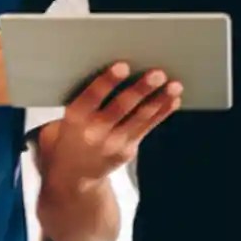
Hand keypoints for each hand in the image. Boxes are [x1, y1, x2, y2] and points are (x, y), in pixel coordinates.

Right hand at [48, 63, 181, 192]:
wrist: (73, 175)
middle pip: (121, 107)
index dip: (107, 81)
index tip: (123, 66)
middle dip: (141, 89)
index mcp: (74, 118)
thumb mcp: (66, 117)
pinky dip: (162, 112)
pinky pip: (147, 128)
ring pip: (140, 118)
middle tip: (157, 74)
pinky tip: (173, 100)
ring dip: (159, 100)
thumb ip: (85, 98)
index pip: (91, 97)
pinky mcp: (128, 150)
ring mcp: (113, 143)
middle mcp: (94, 132)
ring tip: (174, 85)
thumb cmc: (71, 134)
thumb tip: (113, 69)